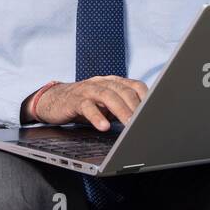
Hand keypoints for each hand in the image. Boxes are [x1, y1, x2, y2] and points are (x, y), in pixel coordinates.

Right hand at [28, 76, 148, 129]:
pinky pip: (87, 106)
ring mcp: (88, 90)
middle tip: (144, 122)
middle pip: (123, 90)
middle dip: (136, 106)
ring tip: (129, 124)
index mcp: (113, 82)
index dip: (147, 97)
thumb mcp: (106, 105)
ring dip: (121, 110)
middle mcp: (102, 83)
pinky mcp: (74, 100)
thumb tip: (144, 121)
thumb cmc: (85, 104)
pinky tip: (103, 126)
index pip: (135, 85)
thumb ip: (123, 108)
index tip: (156, 111)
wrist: (53, 100)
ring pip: (107, 96)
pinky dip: (96, 117)